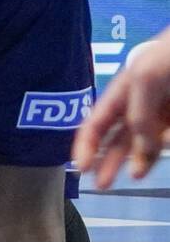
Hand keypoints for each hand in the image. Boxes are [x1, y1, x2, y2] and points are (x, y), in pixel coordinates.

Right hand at [74, 26, 169, 187]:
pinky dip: (159, 149)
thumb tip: (140, 148)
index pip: (95, 123)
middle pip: (116, 140)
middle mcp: (137, 109)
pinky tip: (157, 150)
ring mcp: (158, 118)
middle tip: (101, 185)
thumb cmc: (166, 56)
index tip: (80, 167)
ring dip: (138, 162)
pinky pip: (164, 142)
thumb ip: (137, 114)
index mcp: (120, 94)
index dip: (84, 145)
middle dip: (107, 162)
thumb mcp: (144, 79)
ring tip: (134, 176)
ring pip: (143, 147)